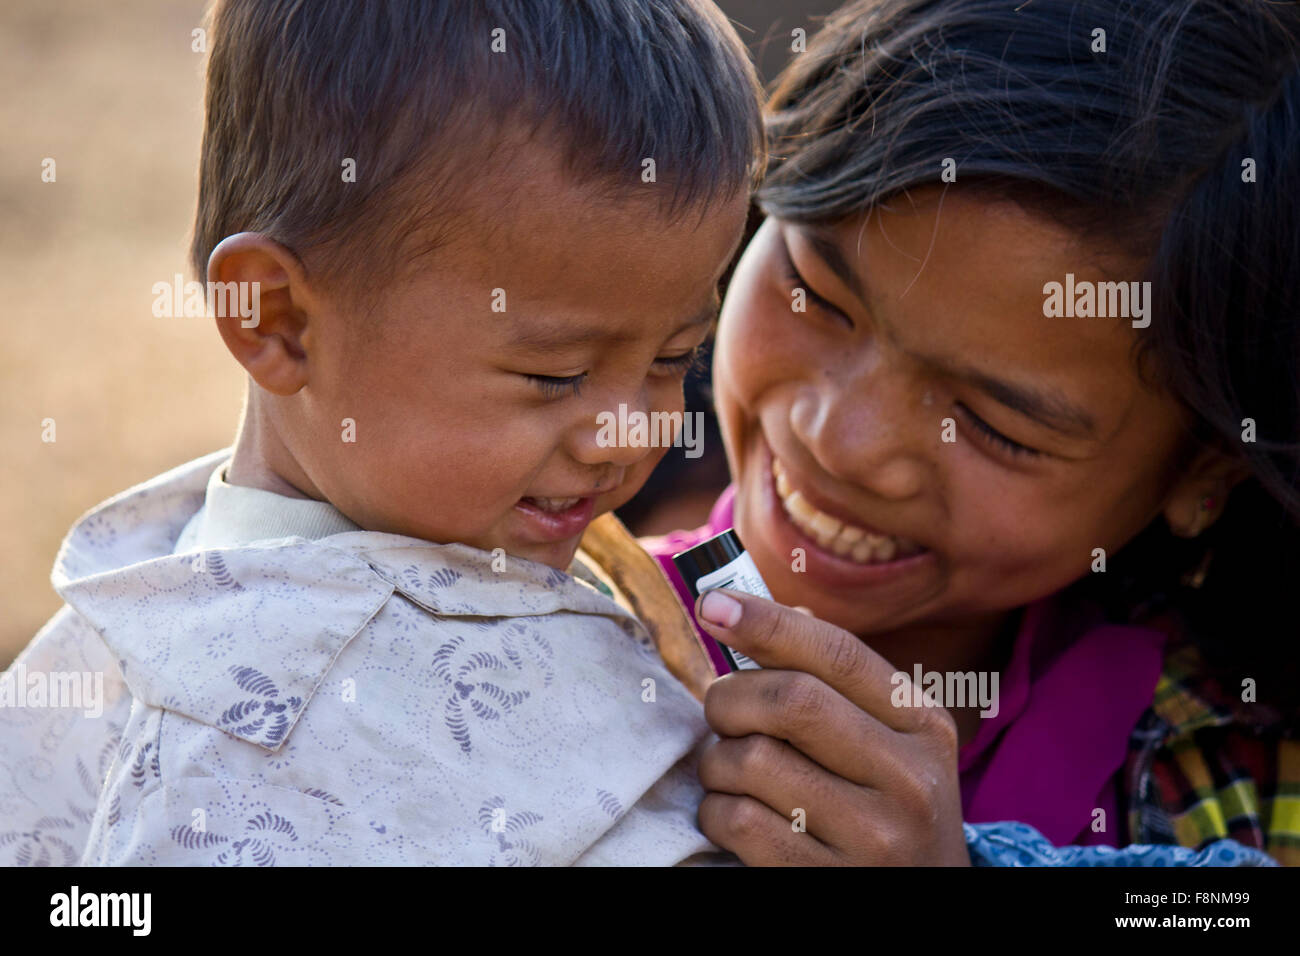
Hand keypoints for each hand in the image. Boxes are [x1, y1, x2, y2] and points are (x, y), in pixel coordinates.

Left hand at [693, 588, 969, 865]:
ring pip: (752, 760)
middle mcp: (909, 778)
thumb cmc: (882, 810)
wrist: (917, 904)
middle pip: (790, 700)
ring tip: (730, 774)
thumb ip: (833, 685)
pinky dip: (714, 812)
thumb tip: (748, 610)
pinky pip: (738, 820)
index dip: (767, 621)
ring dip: (716, 762)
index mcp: (923, 726)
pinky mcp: (828, 881)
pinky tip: (731, 816)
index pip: (837, 653)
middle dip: (730, 699)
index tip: (712, 604)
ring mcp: (874, 836)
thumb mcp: (888, 746)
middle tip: (721, 715)